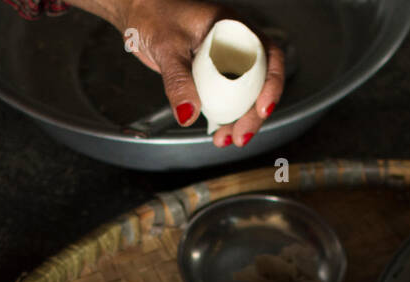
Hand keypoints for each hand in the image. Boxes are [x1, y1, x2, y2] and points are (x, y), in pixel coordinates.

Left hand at [118, 0, 284, 146]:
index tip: (262, 108)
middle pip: (259, 82)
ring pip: (243, 95)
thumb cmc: (152, 15)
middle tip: (241, 135)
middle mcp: (233, 45)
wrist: (137, 14)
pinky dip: (223, 117)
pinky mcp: (211, 76)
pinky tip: (217, 131)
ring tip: (226, 139)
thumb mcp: (167, 47)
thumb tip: (188, 114)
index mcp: (233, 28)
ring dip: (239, 120)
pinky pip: (225, 99)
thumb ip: (178, 81)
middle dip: (254, 113)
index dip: (272, 83)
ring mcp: (223, 61)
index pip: (268, 55)